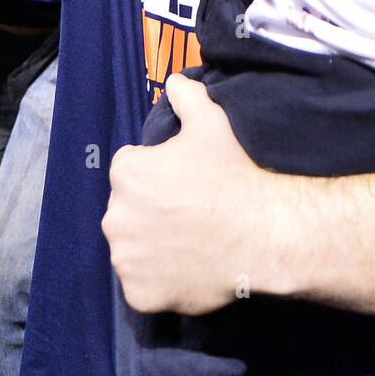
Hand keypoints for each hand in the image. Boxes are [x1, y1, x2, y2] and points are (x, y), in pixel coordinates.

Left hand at [104, 74, 283, 314]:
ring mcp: (126, 259)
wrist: (260, 232)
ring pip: (132, 249)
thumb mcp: (211, 121)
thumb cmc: (232, 174)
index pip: (131, 171)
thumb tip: (174, 80)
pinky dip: (157, 281)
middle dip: (149, 210)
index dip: (158, 175)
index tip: (184, 182)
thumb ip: (186, 94)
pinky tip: (185, 268)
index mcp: (125, 173)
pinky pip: (141, 287)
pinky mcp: (139, 294)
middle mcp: (114, 215)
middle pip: (127, 210)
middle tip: (188, 213)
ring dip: (150, 247)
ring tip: (188, 242)